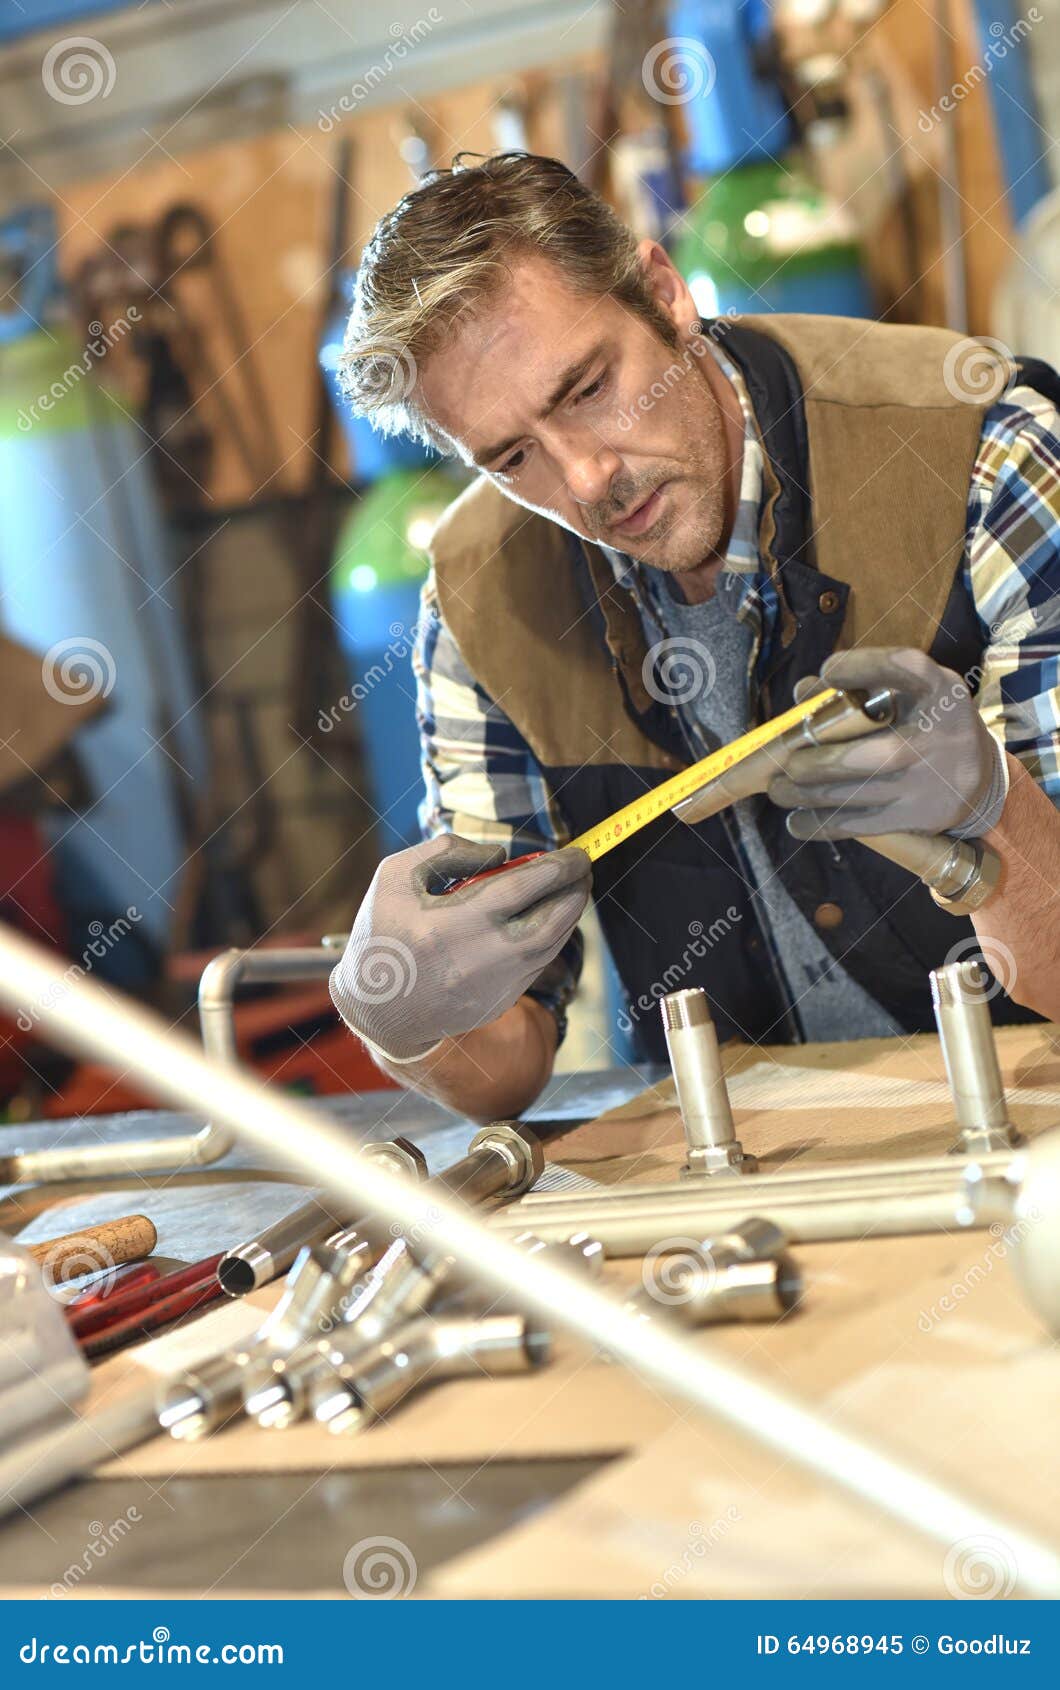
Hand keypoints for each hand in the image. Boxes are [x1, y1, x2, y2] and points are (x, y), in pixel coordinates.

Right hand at [330, 834, 592, 1059]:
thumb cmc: (382, 933)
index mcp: (450, 926)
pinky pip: (539, 964)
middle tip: (583, 867)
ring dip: (570, 914)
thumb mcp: (396, 878)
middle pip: (551, 923)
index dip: (556, 868)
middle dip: (575, 891)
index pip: (520, 889)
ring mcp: (494, 987)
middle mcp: (479, 960)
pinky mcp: (501, 1002)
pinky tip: (552, 917)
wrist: (377, 1010)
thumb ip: (447, 852)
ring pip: (551, 946)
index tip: (575, 853)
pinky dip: (553, 937)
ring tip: (574, 888)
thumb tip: (501, 855)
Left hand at [767, 648, 1008, 840]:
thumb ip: (863, 686)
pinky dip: (821, 824)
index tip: (828, 670)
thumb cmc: (927, 725)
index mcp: (941, 692)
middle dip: (810, 759)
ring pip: (853, 791)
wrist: (981, 779)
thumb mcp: (912, 695)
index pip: (905, 667)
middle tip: (783, 761)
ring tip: (779, 789)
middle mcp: (940, 735)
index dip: (863, 666)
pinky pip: (859, 824)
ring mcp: (930, 780)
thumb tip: (802, 692)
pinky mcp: (921, 815)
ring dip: (804, 793)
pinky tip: (797, 821)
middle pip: (862, 750)